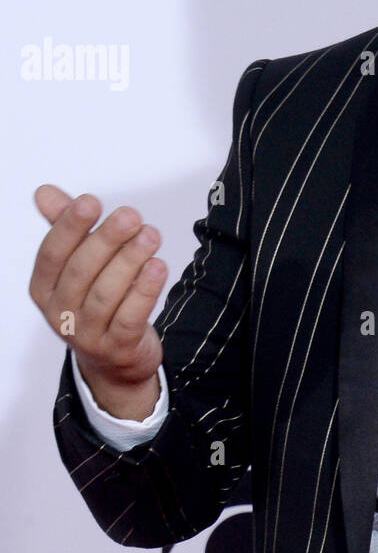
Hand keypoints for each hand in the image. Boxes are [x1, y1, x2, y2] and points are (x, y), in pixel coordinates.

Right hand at [29, 184, 166, 417]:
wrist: (115, 360)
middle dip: (107, 240)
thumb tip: (44, 192)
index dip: (69, 227)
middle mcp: (60, 314)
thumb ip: (66, 229)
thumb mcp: (77, 266)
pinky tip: (158, 266)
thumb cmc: (94, 301)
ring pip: (106, 294)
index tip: (90, 201)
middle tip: (131, 215)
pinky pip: (130, 317)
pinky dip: (145, 290)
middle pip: (81, 271)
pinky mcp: (117, 348)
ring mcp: (87, 335)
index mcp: (44, 289)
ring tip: (151, 235)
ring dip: (130, 260)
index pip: (52, 255)